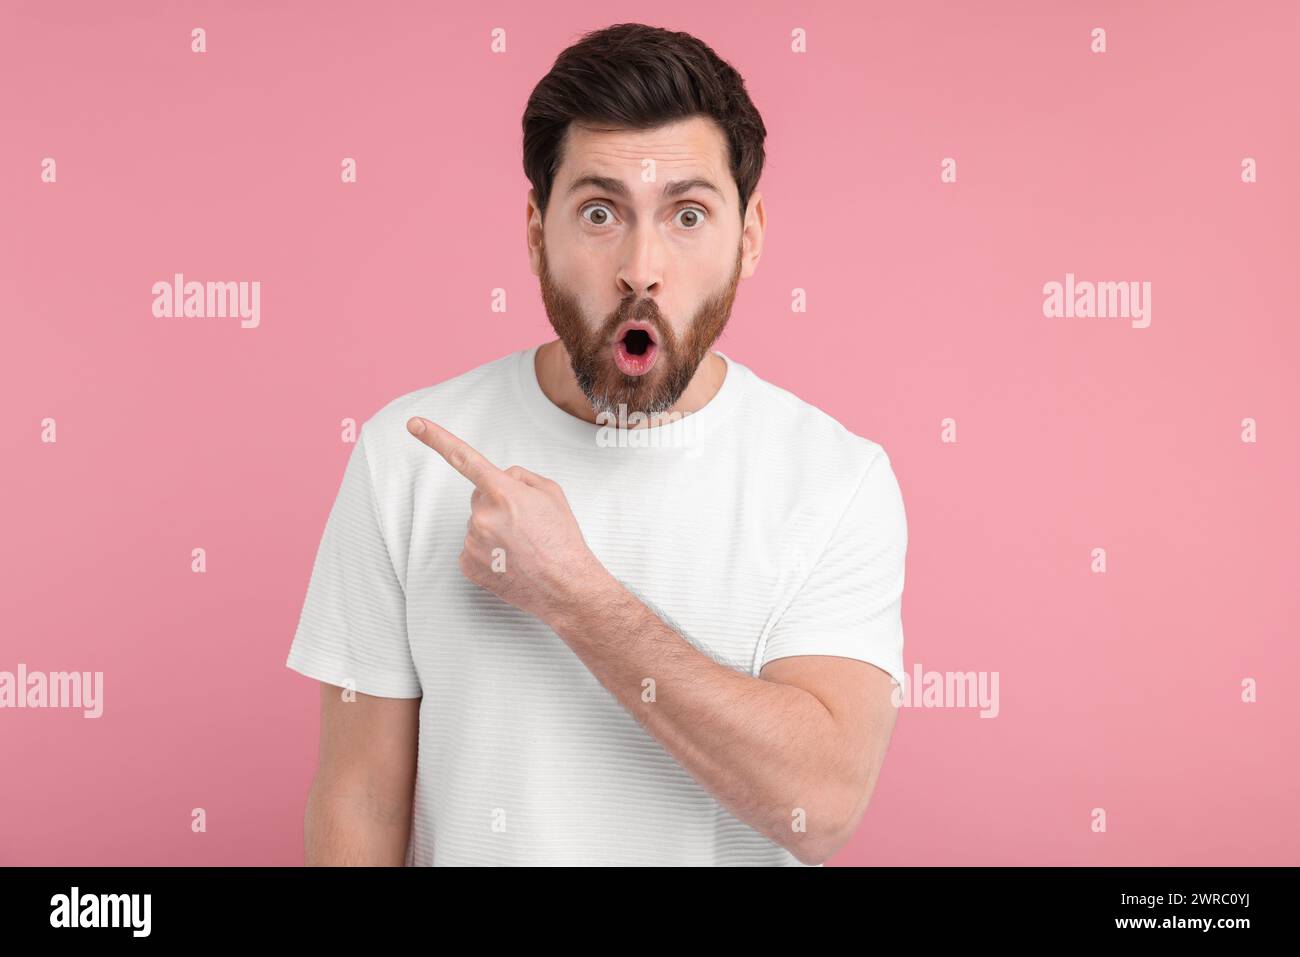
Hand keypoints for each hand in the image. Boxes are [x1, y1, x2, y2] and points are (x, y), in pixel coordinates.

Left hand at [406, 416, 605, 623]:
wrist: (566, 587)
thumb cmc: (562, 540)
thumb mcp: (551, 493)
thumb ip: (520, 476)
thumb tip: (501, 478)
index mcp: (503, 492)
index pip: (464, 458)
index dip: (436, 438)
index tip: (414, 424)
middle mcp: (482, 516)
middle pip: (479, 498)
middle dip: (497, 504)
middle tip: (524, 524)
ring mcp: (472, 542)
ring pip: (477, 525)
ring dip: (494, 531)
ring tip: (522, 546)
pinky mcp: (468, 566)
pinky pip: (472, 549)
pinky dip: (488, 552)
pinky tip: (510, 560)